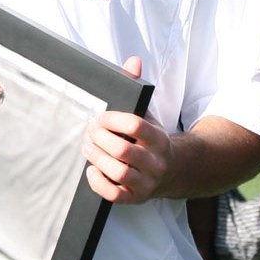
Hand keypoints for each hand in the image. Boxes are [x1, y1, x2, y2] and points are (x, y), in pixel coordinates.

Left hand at [83, 56, 171, 203]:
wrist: (171, 170)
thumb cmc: (150, 139)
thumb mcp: (147, 113)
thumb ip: (137, 88)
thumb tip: (134, 60)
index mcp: (159, 139)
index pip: (136, 126)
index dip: (112, 120)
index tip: (100, 117)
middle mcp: (155, 163)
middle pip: (123, 151)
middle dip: (100, 139)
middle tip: (90, 132)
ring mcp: (146, 183)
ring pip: (118, 173)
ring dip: (97, 159)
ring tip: (88, 148)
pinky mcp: (135, 198)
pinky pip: (114, 195)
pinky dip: (98, 183)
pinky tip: (92, 170)